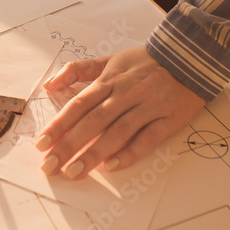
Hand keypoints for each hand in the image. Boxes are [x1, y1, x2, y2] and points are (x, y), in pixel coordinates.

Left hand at [36, 46, 204, 176]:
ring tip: (73, 172)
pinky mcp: (168, 119)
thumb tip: (49, 84)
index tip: (41, 144)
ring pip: (117, 132)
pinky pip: (147, 138)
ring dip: (94, 153)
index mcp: (109, 80)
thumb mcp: (109, 59)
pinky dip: (130, 152)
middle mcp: (125, 94)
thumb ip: (78, 70)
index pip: (79, 105)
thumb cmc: (144, 62)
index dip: (59, 124)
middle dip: (69, 145)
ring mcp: (147, 107)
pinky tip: (112, 167)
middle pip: (93, 122)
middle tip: (50, 167)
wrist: (189, 57)